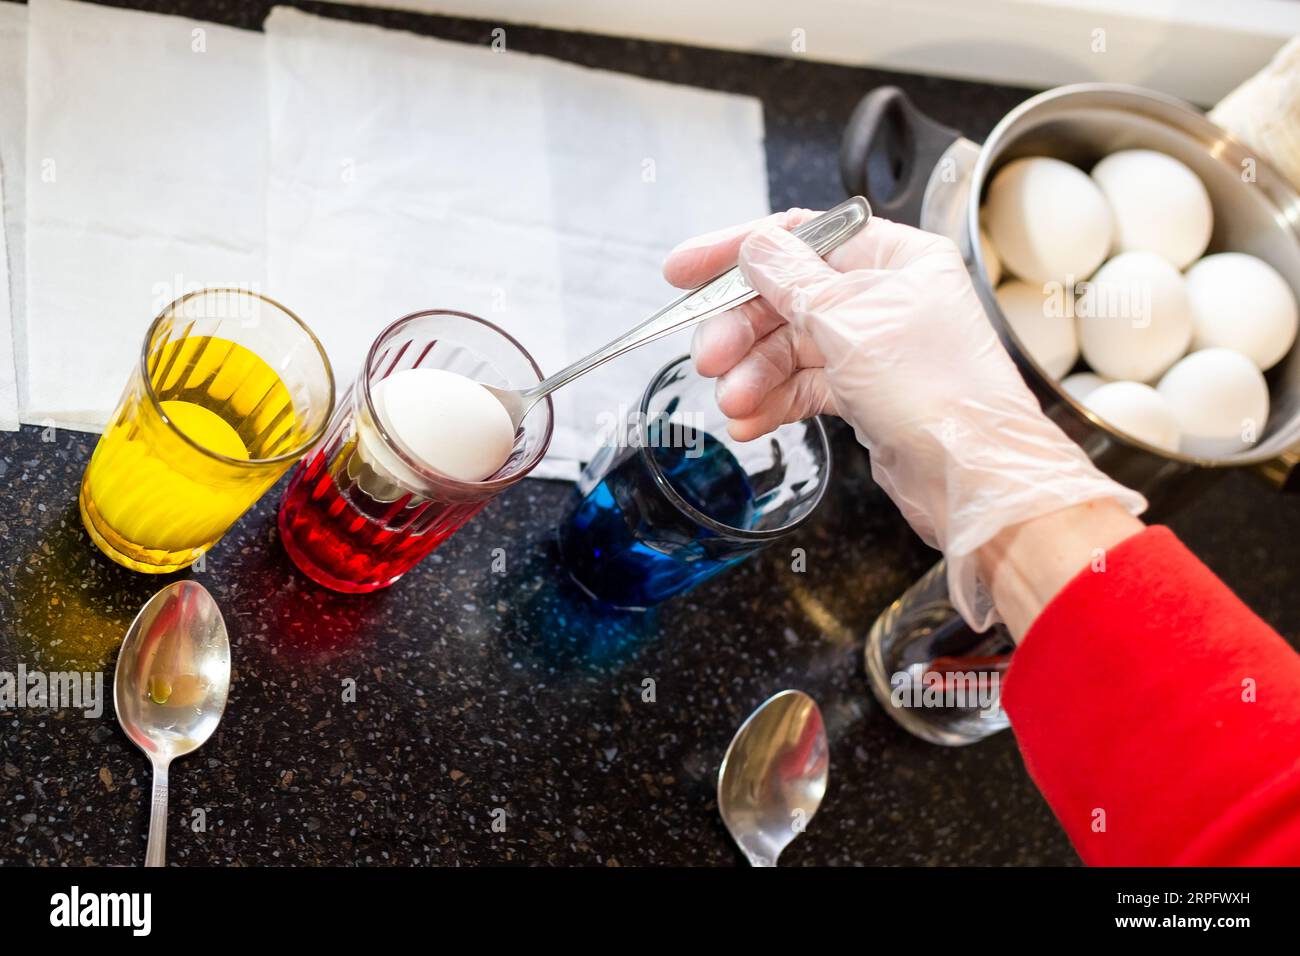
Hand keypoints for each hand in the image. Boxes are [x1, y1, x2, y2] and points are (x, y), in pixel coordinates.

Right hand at [663, 210, 1145, 628]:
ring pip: (791, 348)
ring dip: (754, 375)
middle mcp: (886, 296)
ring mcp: (875, 346)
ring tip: (732, 403)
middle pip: (787, 298)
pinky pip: (806, 387)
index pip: (800, 237)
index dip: (735, 252)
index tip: (684, 270)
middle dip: (742, 331)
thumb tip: (755, 245)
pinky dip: (775, 403)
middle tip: (707, 358)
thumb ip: (791, 279)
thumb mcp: (849, 320)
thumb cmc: (937, 392)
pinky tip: (750, 422)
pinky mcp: (868, 393)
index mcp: (895, 258)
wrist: (973, 477)